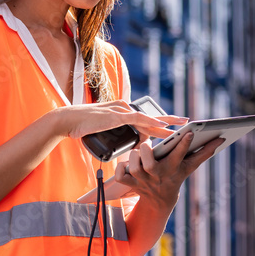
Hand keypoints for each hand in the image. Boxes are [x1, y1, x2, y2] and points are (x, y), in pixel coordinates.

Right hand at [53, 100, 187, 140]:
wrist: (68, 121)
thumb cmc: (83, 127)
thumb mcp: (104, 132)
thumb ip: (116, 136)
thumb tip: (126, 146)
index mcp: (122, 113)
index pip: (145, 120)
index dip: (159, 124)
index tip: (173, 127)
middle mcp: (124, 109)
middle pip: (151, 117)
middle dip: (169, 120)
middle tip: (186, 122)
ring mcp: (121, 111)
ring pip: (148, 118)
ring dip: (165, 123)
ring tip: (180, 127)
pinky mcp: (116, 116)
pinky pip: (137, 120)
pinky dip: (150, 123)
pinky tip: (161, 126)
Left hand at [114, 132, 223, 210]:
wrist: (160, 201)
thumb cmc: (176, 176)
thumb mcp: (190, 166)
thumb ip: (205, 152)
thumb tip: (221, 139)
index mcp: (173, 168)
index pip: (180, 155)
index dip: (184, 144)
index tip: (189, 133)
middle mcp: (157, 175)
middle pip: (149, 164)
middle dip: (146, 152)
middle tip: (147, 145)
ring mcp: (143, 181)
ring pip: (134, 168)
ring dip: (133, 158)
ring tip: (138, 150)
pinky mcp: (130, 183)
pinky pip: (121, 176)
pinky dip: (120, 169)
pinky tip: (126, 163)